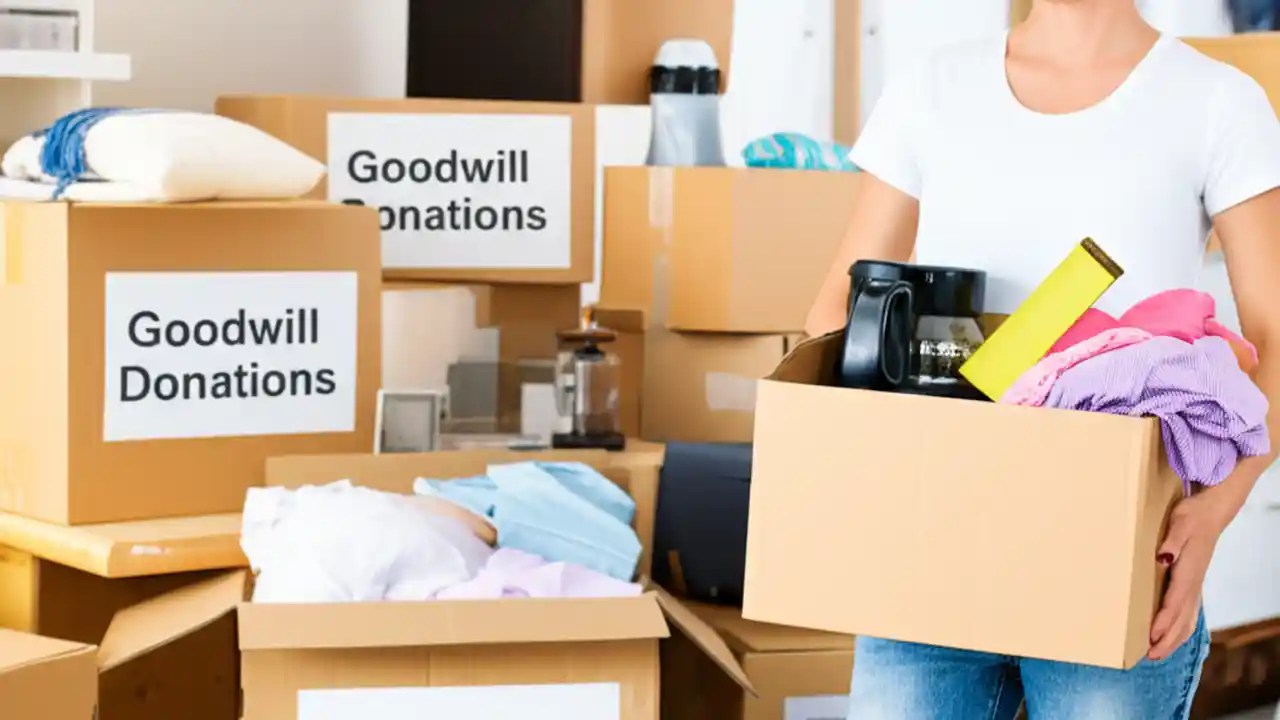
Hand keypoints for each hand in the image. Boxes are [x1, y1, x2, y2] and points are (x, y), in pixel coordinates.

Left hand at [1148, 492, 1232, 660]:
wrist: (1211, 513)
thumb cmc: (1191, 517)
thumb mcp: (1179, 524)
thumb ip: (1172, 541)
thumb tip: (1164, 557)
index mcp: (1188, 572)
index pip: (1174, 603)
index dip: (1163, 622)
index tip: (1151, 637)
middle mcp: (1193, 583)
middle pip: (1182, 620)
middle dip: (1167, 640)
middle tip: (1150, 656)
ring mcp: (1195, 586)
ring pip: (1187, 620)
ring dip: (1173, 639)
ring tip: (1156, 654)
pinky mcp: (1193, 584)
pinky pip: (1189, 613)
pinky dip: (1180, 629)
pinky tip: (1171, 636)